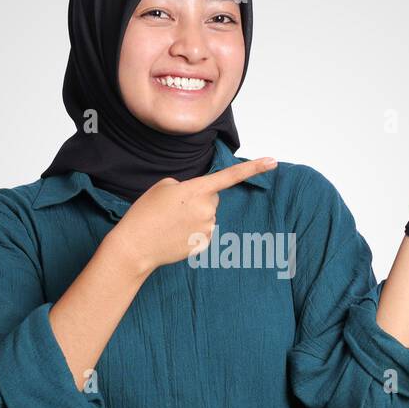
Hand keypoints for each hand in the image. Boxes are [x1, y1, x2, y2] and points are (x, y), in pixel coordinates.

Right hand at [106, 157, 277, 275]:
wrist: (136, 246)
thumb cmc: (146, 213)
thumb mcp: (163, 186)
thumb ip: (187, 186)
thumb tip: (200, 198)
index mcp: (197, 190)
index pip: (230, 176)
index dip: (253, 168)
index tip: (273, 161)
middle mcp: (207, 209)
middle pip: (213, 197)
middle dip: (199, 199)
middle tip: (174, 207)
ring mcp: (207, 228)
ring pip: (208, 215)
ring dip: (194, 216)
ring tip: (171, 222)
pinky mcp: (204, 243)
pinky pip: (203, 231)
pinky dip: (192, 231)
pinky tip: (175, 234)